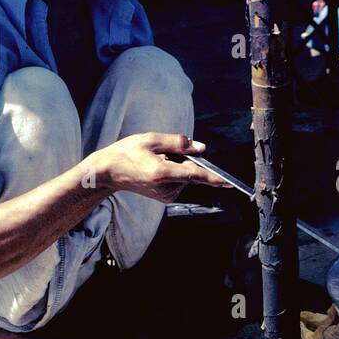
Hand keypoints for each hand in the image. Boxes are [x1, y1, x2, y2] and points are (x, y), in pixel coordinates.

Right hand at [88, 132, 230, 202]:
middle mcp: (166, 188)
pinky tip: (157, 169)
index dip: (213, 177)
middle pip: (192, 173)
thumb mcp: (151, 140)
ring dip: (179, 166)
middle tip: (164, 153)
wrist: (108, 172)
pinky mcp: (165, 198)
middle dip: (187, 161)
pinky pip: (180, 181)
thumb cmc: (127, 153)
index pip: (195, 175)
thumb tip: (201, 147)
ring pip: (186, 177)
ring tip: (156, 161)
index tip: (229, 182)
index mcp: (162, 173)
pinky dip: (175, 173)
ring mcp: (166, 195)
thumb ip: (178, 142)